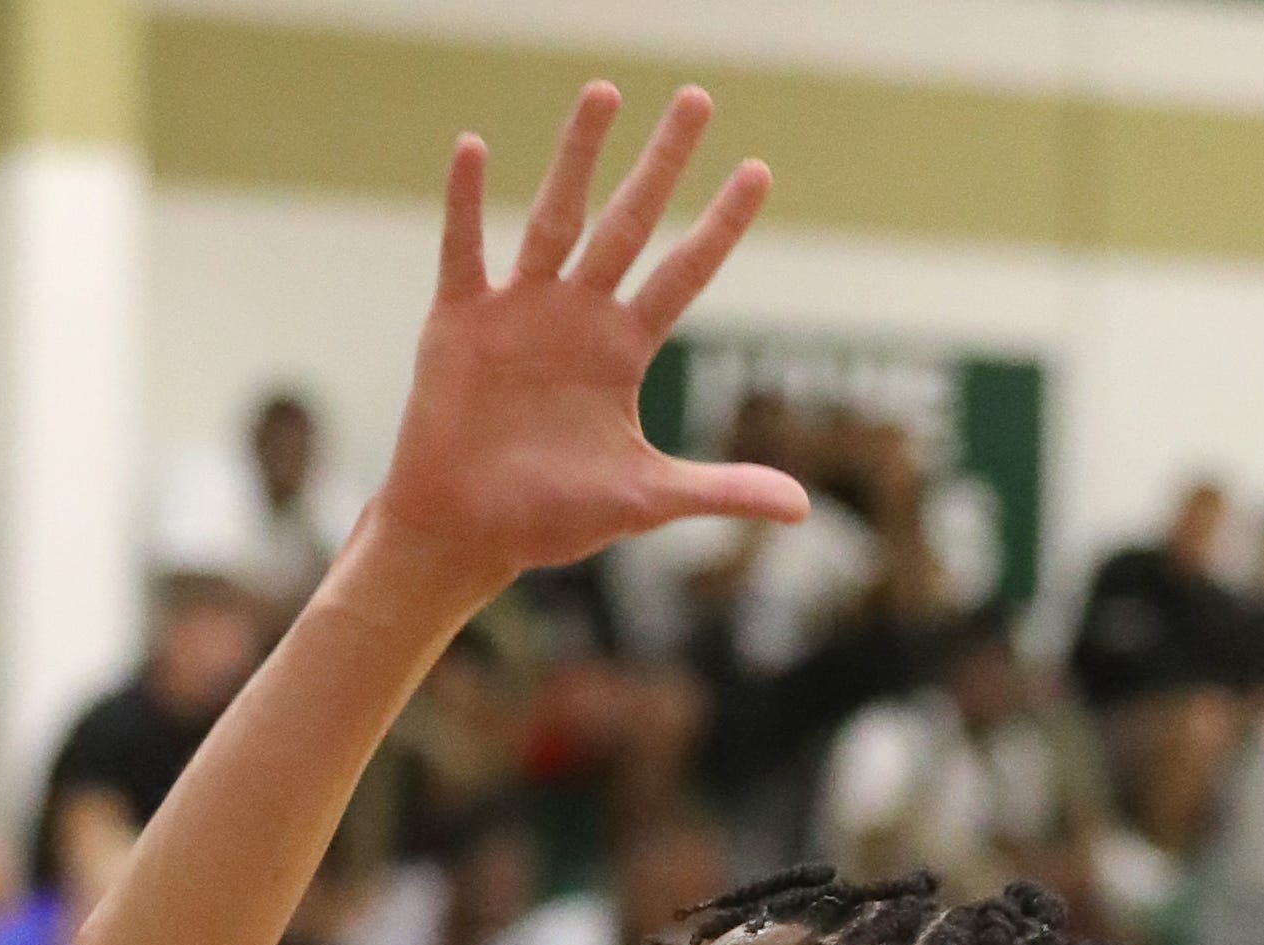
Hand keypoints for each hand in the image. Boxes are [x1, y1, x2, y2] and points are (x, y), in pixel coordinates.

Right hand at [369, 82, 808, 599]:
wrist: (464, 533)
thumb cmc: (549, 517)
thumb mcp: (645, 500)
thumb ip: (720, 490)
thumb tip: (802, 509)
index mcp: (622, 349)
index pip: (683, 273)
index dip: (720, 227)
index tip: (757, 172)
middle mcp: (577, 314)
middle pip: (629, 223)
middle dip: (663, 163)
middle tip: (697, 99)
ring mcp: (519, 309)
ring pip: (556, 218)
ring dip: (577, 157)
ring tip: (605, 92)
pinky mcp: (461, 321)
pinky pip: (464, 250)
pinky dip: (465, 203)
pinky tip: (474, 150)